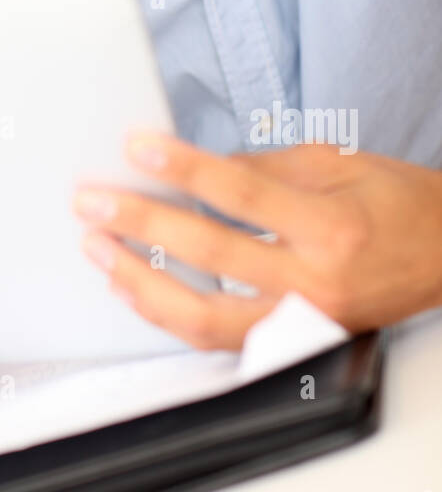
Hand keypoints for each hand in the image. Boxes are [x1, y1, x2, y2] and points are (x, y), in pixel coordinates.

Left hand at [73, 133, 441, 349]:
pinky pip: (219, 338)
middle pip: (212, 255)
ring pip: (206, 319)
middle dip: (142, 225)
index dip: (184, 169)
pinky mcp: (292, 343)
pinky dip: (168, 314)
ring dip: (141, 283)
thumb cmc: (396, 205)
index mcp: (330, 226)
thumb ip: (263, 168)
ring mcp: (302, 321)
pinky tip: (133, 288)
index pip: (242, 194)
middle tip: (94, 202)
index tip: (138, 148)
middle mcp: (316, 281)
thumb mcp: (337, 164)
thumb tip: (197, 166)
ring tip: (98, 250)